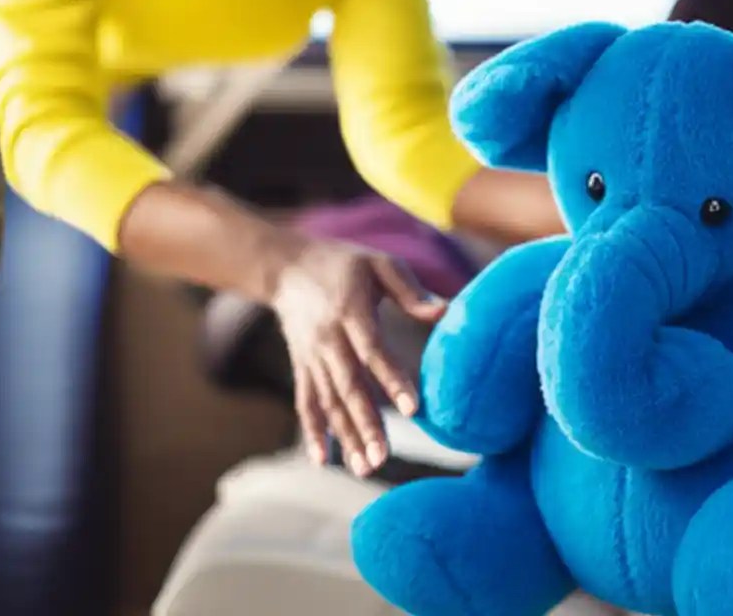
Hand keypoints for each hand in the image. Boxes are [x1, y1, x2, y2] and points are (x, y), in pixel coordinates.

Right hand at [269, 236, 445, 475]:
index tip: (412, 409)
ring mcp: (311, 357)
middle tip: (383, 459)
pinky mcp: (301, 367)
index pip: (373, 351)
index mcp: (351, 312)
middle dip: (366, 425)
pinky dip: (313, 431)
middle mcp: (328, 340)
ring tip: (366, 469)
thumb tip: (446, 312)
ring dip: (346, 436)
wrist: (285, 267)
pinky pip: (307, 403)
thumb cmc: (343, 262)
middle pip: (348, 387)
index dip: (392, 380)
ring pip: (329, 402)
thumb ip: (411, 290)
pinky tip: (324, 460)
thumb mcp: (379, 263)